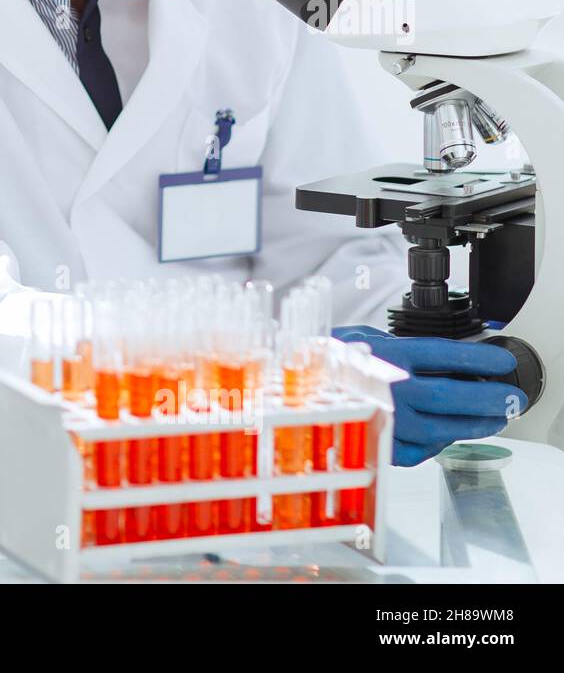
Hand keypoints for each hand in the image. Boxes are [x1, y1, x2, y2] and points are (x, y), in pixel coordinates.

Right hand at [334, 325, 525, 466]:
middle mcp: (386, 390)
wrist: (281, 395)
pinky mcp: (375, 446)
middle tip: (509, 397)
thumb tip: (436, 356)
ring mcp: (382, 421)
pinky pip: (417, 451)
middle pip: (454, 395)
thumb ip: (394, 345)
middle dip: (489, 397)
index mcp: (382, 356)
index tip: (501, 361)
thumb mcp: (355, 337)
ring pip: (442, 429)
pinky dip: (436, 445)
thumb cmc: (315, 364)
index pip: (446, 355)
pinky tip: (446, 437)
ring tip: (491, 420)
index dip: (481, 358)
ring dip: (473, 425)